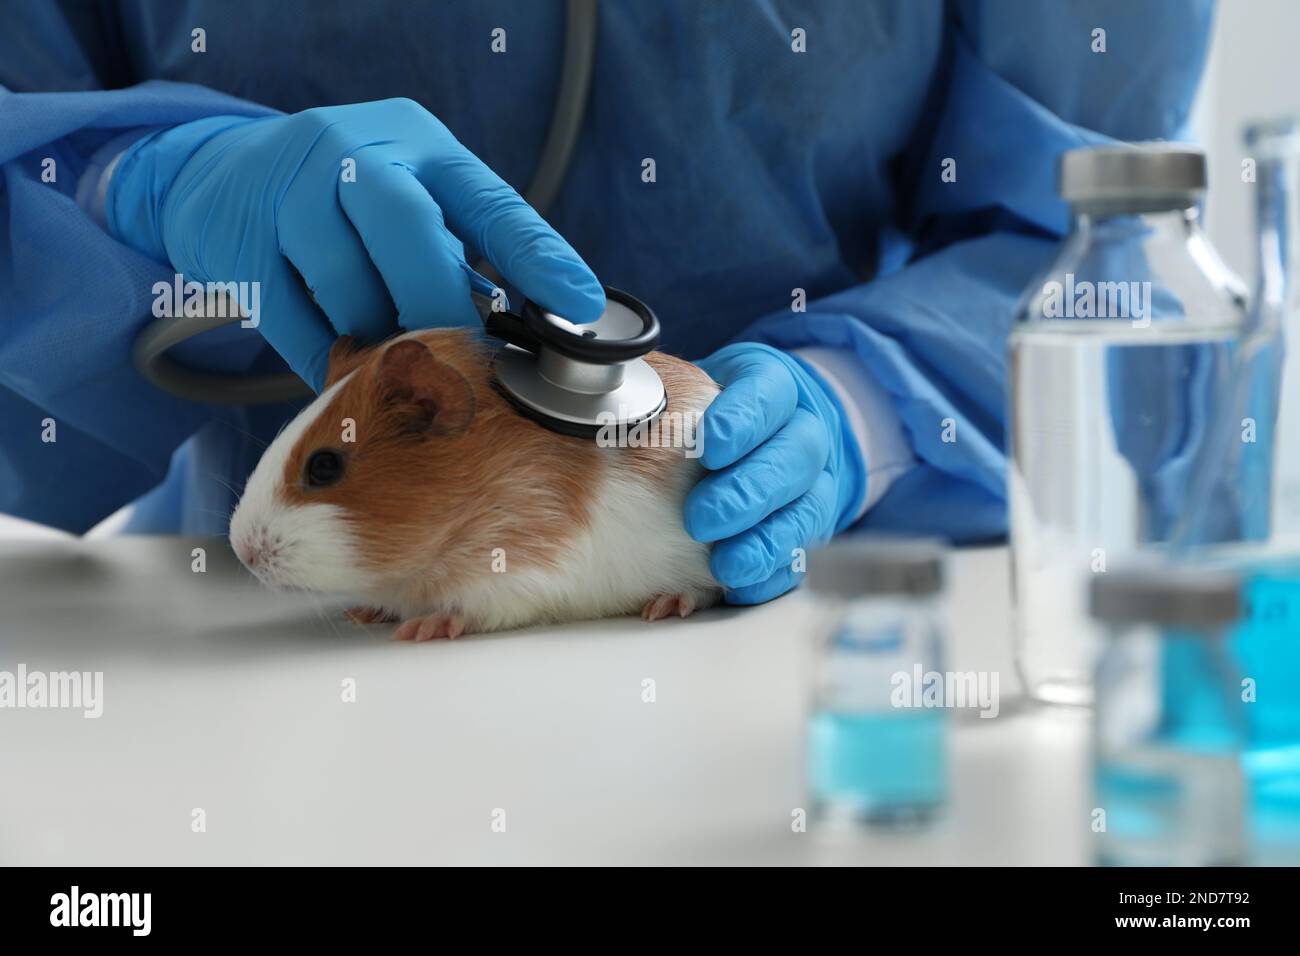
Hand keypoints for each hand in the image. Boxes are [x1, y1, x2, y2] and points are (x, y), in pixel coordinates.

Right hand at [108, 99, 603, 389]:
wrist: (224, 172)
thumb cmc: (352, 201)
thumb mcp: (417, 199)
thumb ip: (468, 255)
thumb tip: (530, 337)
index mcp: (419, 145)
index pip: (490, 201)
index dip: (540, 258)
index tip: (581, 307)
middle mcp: (351, 152)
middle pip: (406, 229)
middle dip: (438, 305)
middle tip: (459, 358)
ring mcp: (287, 192)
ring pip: (346, 286)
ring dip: (377, 340)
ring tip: (391, 359)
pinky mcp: (238, 241)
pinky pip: (294, 325)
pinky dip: (325, 360)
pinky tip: (339, 365)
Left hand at [685, 344, 865, 603]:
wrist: (769, 427)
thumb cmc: (713, 410)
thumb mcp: (695, 386)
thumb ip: (667, 401)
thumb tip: (620, 415)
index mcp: (777, 387)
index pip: (769, 396)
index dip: (743, 423)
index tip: (710, 447)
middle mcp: (806, 432)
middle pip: (794, 459)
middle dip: (747, 492)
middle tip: (700, 518)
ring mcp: (816, 482)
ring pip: (807, 510)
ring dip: (763, 541)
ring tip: (723, 564)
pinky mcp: (811, 525)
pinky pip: (803, 554)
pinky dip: (771, 573)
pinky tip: (741, 585)